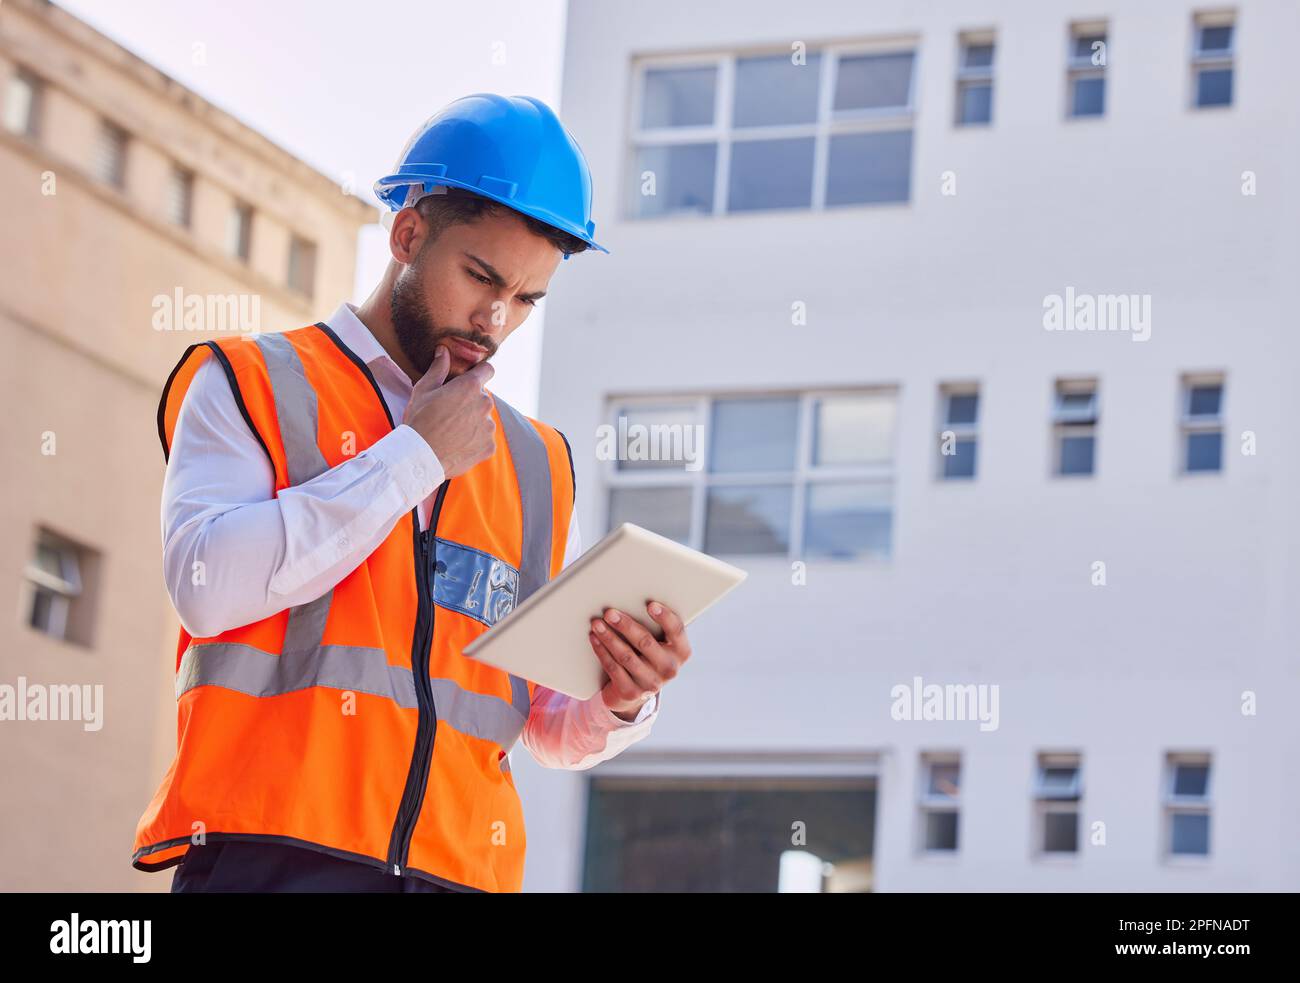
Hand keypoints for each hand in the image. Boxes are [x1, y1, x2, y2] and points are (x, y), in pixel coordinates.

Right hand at [402, 345, 496, 478]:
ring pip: (483, 418)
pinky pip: (484, 439)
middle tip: (449, 412)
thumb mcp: (424, 390)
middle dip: (470, 401)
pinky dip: (474, 441)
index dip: (479, 372)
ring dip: (472, 421)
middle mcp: (484, 404)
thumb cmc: (419, 420)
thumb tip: (443, 350)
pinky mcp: (489, 446)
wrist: (420, 457)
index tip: (470, 379)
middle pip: (482, 397)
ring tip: (451, 431)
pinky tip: (457, 444)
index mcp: (470, 387)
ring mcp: (488, 427)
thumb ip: (438, 368)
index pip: (488, 370)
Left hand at [588, 600, 690, 720]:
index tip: (650, 605)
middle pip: (646, 642)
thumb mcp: (660, 644)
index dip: (664, 617)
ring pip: (626, 656)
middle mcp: (670, 668)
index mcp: (681, 652)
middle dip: (625, 625)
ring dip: (609, 637)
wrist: (637, 691)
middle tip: (609, 613)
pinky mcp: (632, 692)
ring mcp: (651, 683)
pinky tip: (595, 639)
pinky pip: (613, 668)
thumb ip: (656, 626)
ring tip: (597, 624)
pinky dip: (602, 652)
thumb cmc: (648, 656)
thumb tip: (633, 598)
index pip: (676, 631)